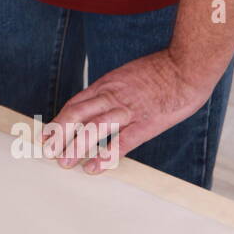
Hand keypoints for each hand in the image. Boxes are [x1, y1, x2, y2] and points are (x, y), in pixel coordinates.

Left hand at [39, 50, 208, 175]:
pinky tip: (94, 167)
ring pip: (94, 128)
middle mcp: (112, 96)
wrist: (186, 66)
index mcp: (106, 84)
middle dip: (60, 134)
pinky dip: (105, 156)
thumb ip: (111, 90)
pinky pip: (121, 142)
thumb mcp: (127, 75)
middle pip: (77, 114)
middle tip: (49, 151)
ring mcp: (128, 110)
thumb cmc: (160, 71)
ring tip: (64, 162)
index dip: (59, 121)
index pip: (75, 104)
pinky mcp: (146, 123)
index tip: (48, 134)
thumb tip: (98, 106)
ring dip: (76, 146)